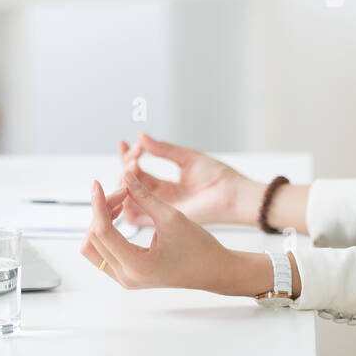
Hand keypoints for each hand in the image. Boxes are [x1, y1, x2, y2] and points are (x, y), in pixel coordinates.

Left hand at [81, 175, 245, 292]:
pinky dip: (106, 230)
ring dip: (100, 221)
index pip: (102, 231)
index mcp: (137, 266)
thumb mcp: (172, 217)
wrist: (213, 270)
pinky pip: (103, 252)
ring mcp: (124, 278)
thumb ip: (145, 197)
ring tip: (120, 201)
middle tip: (122, 191)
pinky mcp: (127, 274)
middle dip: (101, 210)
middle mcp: (126, 277)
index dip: (98, 204)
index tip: (98, 184)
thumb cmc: (199, 248)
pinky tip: (120, 213)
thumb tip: (125, 177)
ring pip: (93, 247)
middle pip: (92, 239)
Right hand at [107, 132, 257, 226]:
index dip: (127, 157)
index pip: (138, 172)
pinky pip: (134, 216)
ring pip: (128, 198)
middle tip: (132, 156)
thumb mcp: (187, 158)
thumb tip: (141, 137)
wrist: (233, 194)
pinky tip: (129, 182)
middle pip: (130, 183)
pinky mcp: (162, 219)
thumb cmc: (218, 178)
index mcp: (167, 186)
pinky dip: (126, 200)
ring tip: (130, 166)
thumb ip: (163, 149)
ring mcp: (160, 209)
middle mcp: (160, 198)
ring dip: (123, 181)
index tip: (122, 142)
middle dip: (126, 166)